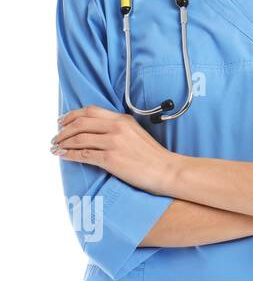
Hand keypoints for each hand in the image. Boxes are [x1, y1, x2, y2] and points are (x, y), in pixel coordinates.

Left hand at [53, 106, 180, 194]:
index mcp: (123, 120)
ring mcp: (114, 143)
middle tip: (56, 136)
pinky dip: (69, 154)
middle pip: (81, 122)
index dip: (72, 115)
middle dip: (63, 130)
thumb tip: (96, 131)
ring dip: (63, 143)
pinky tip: (63, 155)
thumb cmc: (152, 156)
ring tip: (56, 147)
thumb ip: (118, 128)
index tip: (62, 121)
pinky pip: (83, 154)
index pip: (91, 111)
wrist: (167, 170)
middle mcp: (118, 128)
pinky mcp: (111, 159)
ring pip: (79, 138)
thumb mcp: (136, 133)